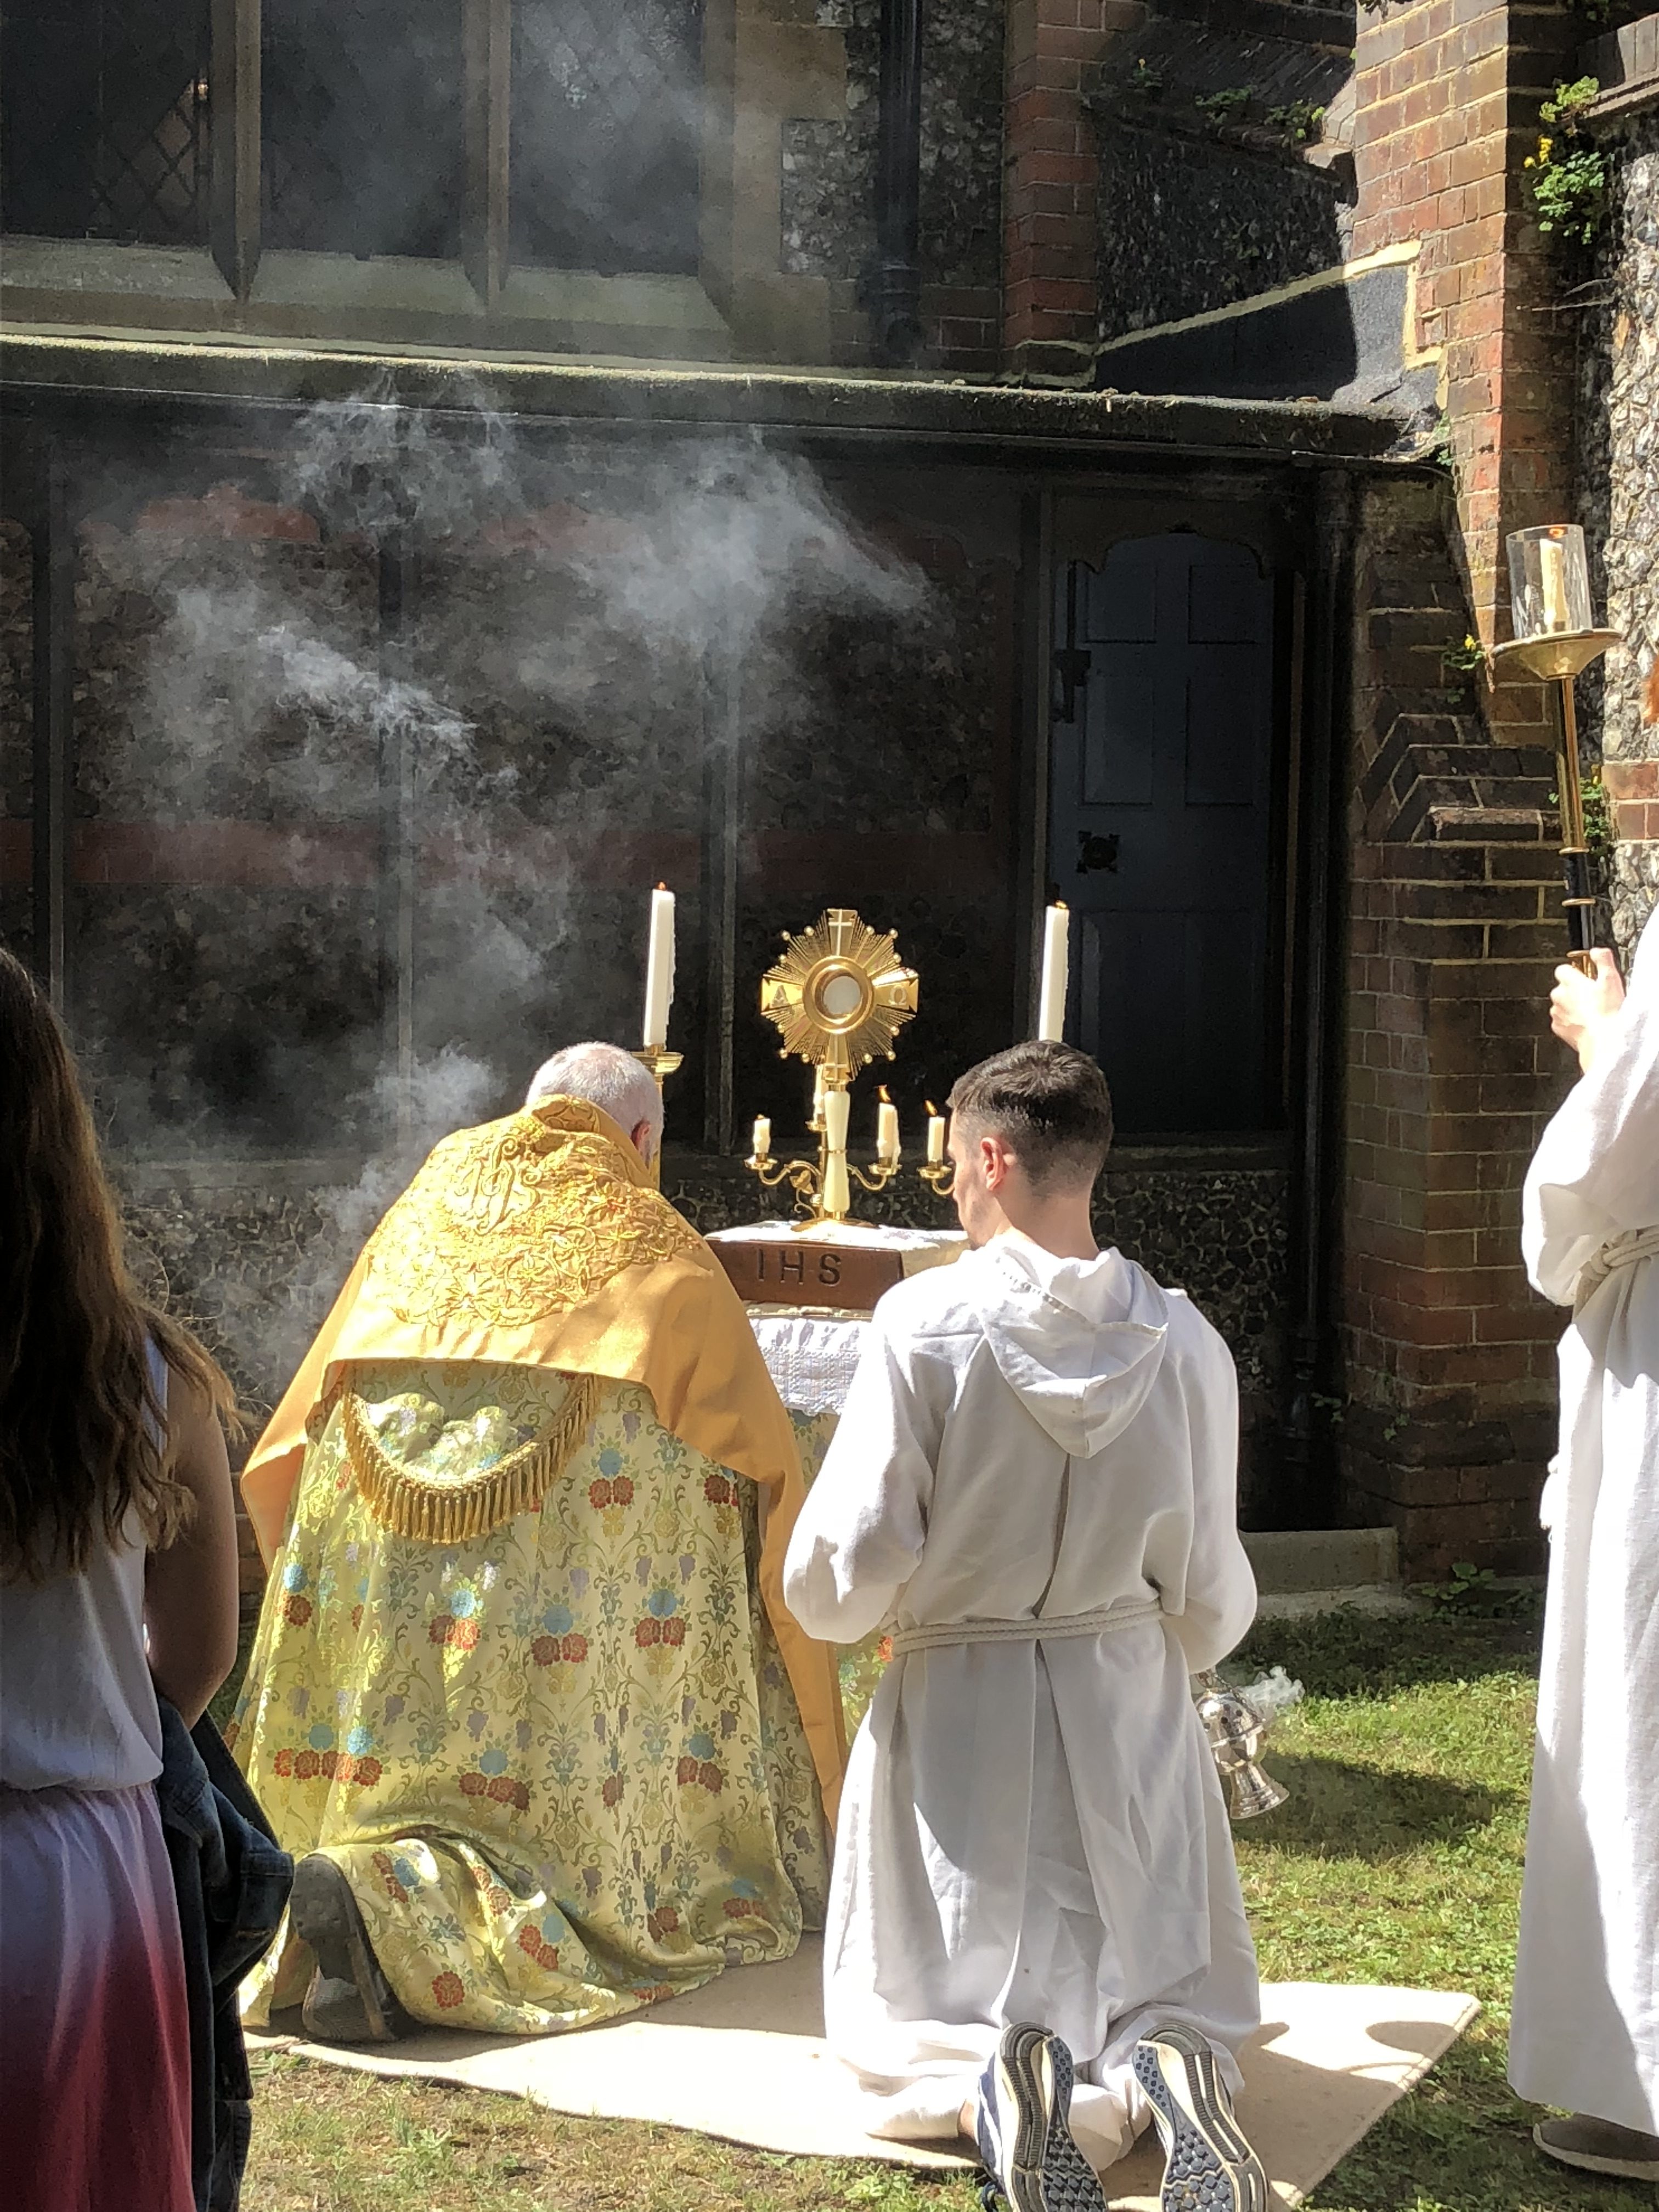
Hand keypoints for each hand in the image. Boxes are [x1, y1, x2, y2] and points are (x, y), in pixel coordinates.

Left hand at [1550, 948, 1624, 1074]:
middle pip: (1562, 987)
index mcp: (1570, 981)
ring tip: (1590, 1011)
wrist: (1604, 1039)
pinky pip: (1562, 1019)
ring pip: (1561, 1004)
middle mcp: (1558, 995)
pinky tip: (1585, 1023)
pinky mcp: (1557, 1027)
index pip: (1563, 969)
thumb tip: (1596, 951)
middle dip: (1574, 990)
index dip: (1575, 972)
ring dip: (1572, 1005)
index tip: (1586, 977)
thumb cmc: (1608, 1011)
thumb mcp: (1611, 979)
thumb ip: (1603, 959)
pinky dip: (1570, 1020)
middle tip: (1591, 996)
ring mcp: (1556, 1012)